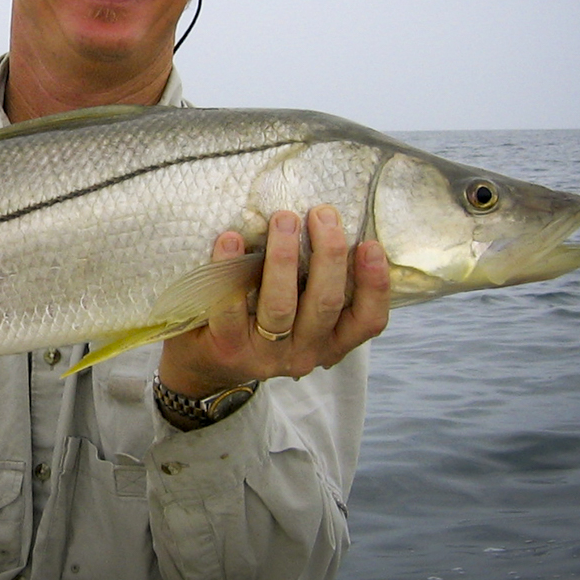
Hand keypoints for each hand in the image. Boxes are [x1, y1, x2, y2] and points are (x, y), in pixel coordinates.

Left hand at [158, 205, 390, 399]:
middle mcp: (305, 352)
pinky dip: (230, 268)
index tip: (370, 244)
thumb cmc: (260, 324)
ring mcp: (267, 354)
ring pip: (282, 305)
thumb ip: (316, 284)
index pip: (368, 321)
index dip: (374, 284)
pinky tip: (230, 239)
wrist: (205, 365)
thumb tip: (328, 224)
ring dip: (284, 257)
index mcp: (330, 342)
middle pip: (326, 304)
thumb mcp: (300, 314)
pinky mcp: (230, 348)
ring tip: (283, 218)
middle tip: (322, 214)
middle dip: (328, 254)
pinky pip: (231, 308)